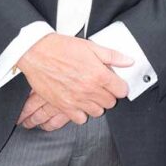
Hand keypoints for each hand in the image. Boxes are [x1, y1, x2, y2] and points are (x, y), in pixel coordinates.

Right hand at [17, 34, 131, 124]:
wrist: (36, 52)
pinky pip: (80, 119)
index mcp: (99, 74)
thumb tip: (129, 61)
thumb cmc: (61, 48)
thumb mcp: (90, 47)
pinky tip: (78, 102)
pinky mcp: (63, 106)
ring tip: (89, 94)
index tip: (114, 83)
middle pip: (111, 102)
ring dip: (96, 104)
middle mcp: (89, 90)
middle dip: (108, 95)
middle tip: (100, 87)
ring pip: (97, 112)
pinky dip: (81, 113)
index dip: (119, 86)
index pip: (121, 90)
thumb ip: (112, 56)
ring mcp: (77, 100)